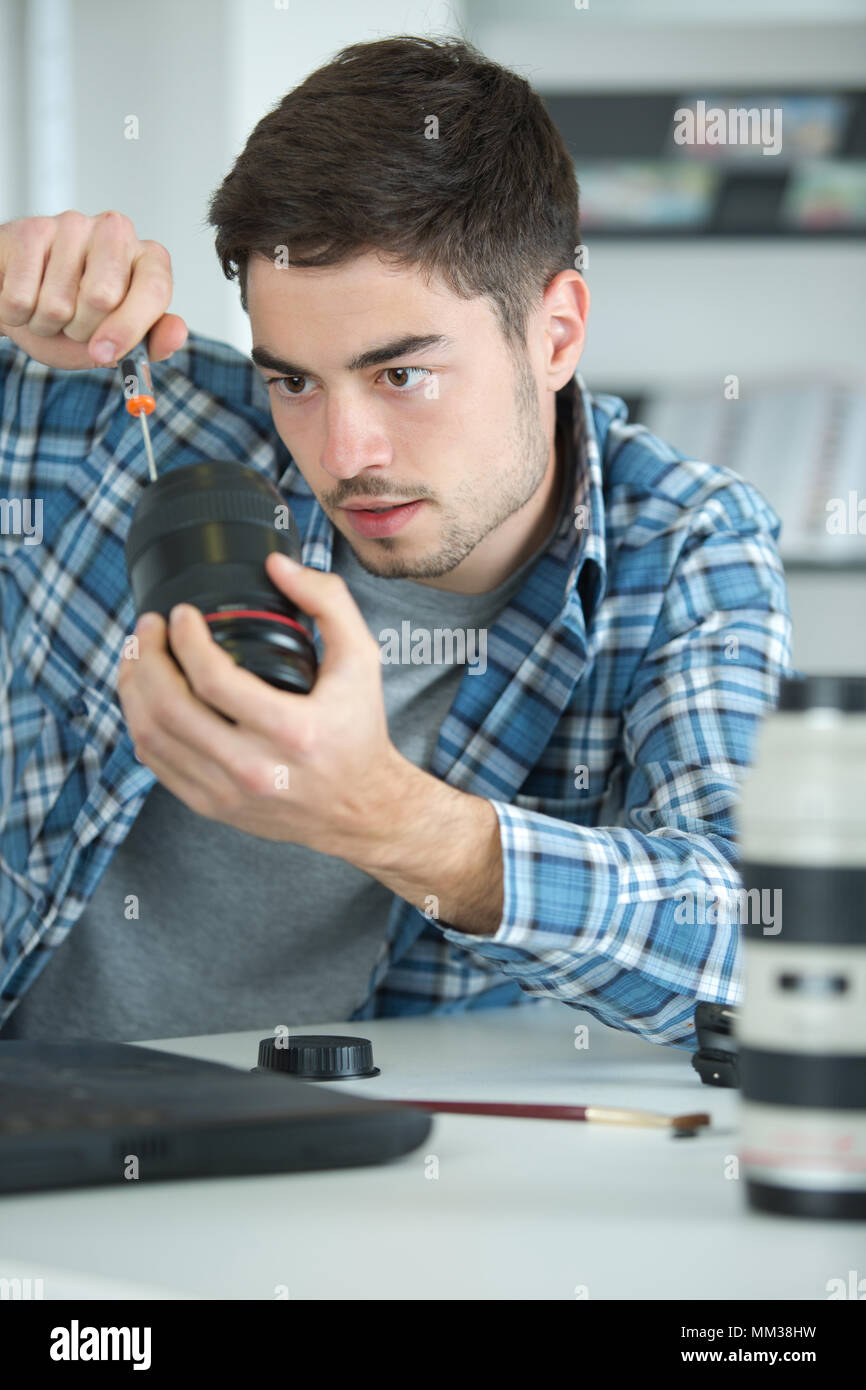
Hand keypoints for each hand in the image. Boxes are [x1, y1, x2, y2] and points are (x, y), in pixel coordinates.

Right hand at [0, 209, 186, 369]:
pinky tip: (25, 297)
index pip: (154, 289)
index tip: (105, 352)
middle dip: (83, 330)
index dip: (129, 328)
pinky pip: (21, 297)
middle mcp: (116, 232)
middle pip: (102, 297)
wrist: (20, 302)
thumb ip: (151, 342)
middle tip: (75, 324)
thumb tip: (177, 333)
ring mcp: (73, 225)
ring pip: (58, 303)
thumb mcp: (120, 341)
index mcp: (148, 258)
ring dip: (48, 324)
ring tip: (47, 309)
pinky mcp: (32, 230)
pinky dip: (19, 314)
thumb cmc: (76, 318)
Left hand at [115, 551, 407, 862]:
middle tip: (149, 628)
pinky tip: (146, 696)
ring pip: (151, 737)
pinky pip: (155, 763)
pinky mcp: (211, 806)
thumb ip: (328, 601)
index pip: (214, 681)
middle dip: (147, 658)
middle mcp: (255, 769)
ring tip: (137, 656)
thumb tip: (278, 565)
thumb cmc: (358, 731)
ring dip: (133, 688)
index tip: (181, 615)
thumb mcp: (362, 659)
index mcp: (293, 731)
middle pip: (169, 709)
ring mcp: (228, 793)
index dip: (185, 639)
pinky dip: (141, 723)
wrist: (361, 808)